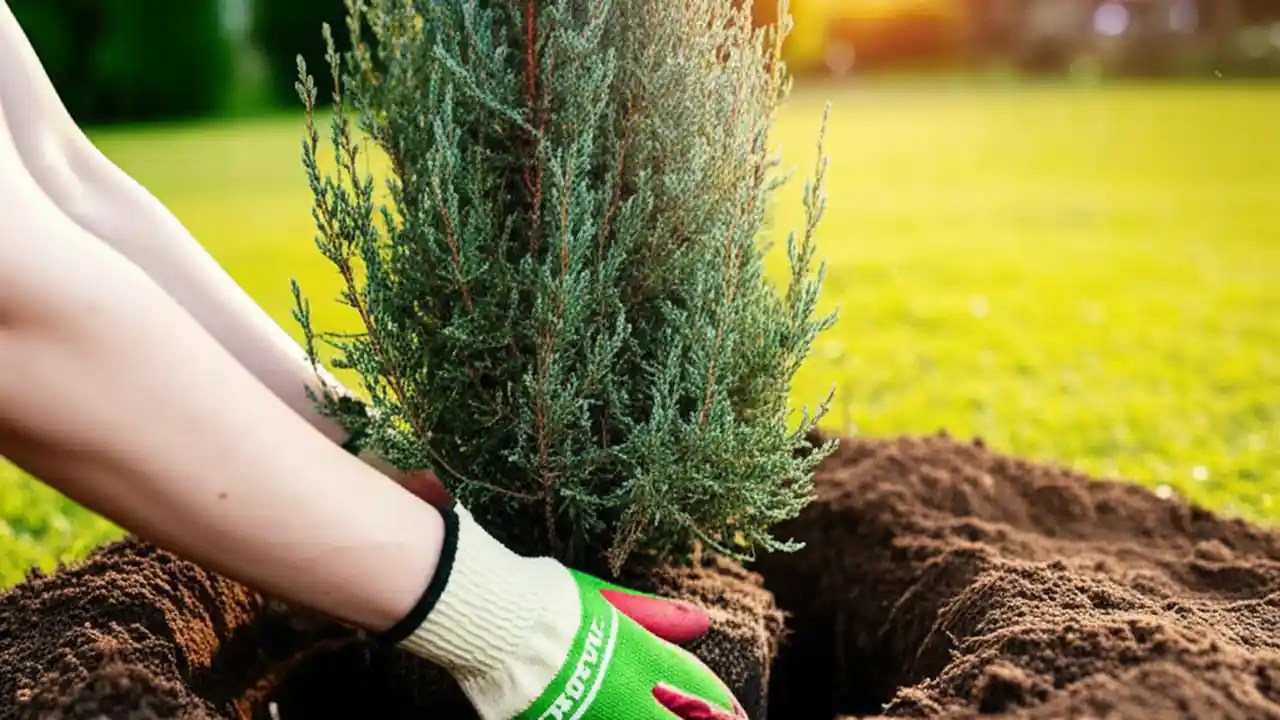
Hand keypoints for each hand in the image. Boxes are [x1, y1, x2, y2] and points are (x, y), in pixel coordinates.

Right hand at [388, 506, 745, 719]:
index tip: (736, 715)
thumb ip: (652, 616)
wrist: (488, 618)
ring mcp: (586, 716)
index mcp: (638, 656)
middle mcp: (620, 694)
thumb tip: (699, 621)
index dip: (719, 705)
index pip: (693, 688)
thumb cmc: (547, 599)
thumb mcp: (604, 599)